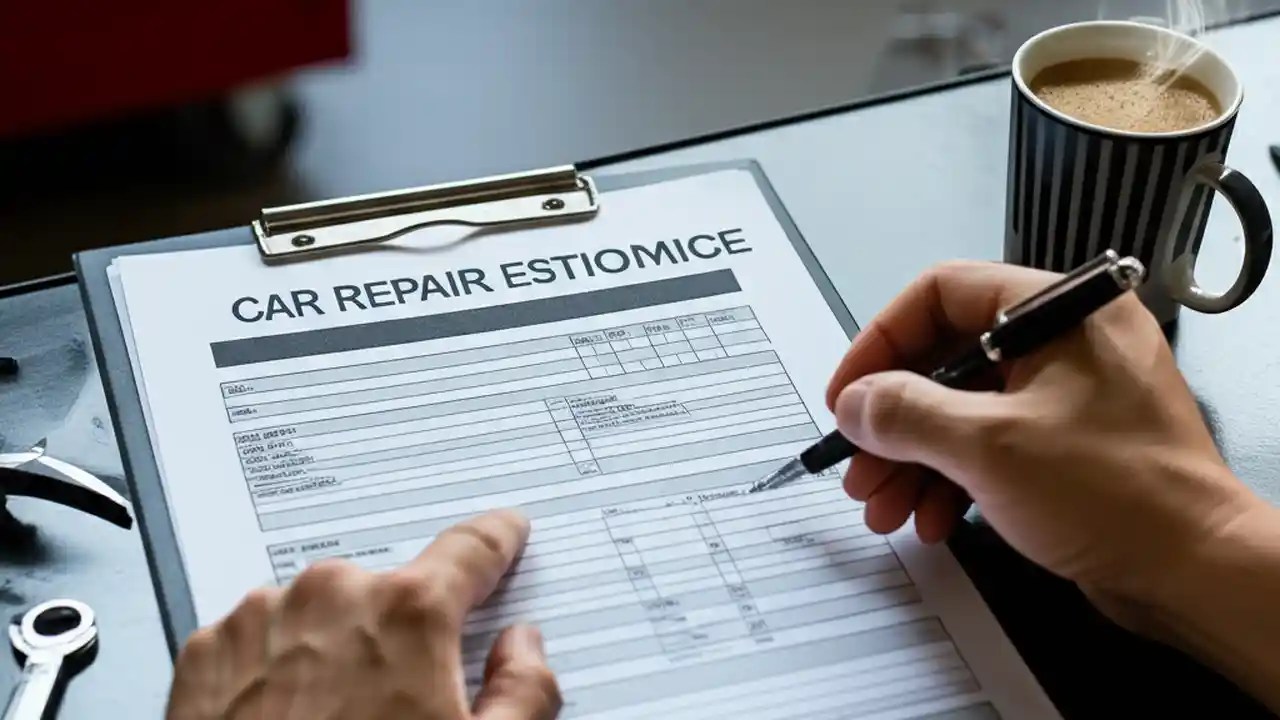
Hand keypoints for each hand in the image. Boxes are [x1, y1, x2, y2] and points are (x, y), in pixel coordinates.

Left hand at [165, 509, 559, 719]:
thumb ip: (523, 691)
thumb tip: (521, 646)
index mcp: (408, 614)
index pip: (472, 548)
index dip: (497, 540)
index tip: (505, 534)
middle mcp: (332, 596)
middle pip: (390, 593)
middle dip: (402, 630)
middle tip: (401, 695)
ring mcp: (262, 618)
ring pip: (322, 612)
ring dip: (336, 645)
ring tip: (336, 717)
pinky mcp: (208, 650)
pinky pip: (263, 637)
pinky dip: (279, 664)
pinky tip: (289, 716)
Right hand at [824, 260, 1267, 624]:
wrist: (1195, 571)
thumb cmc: (1118, 493)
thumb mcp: (990, 445)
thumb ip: (907, 414)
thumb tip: (854, 401)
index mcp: (1059, 311)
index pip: (942, 293)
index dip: (882, 341)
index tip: (848, 392)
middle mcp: (1064, 343)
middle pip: (945, 360)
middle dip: (893, 421)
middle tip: (859, 463)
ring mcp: (1068, 395)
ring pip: (963, 410)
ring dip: (913, 459)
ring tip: (883, 505)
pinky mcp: (1068, 445)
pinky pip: (991, 446)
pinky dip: (952, 479)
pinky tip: (930, 519)